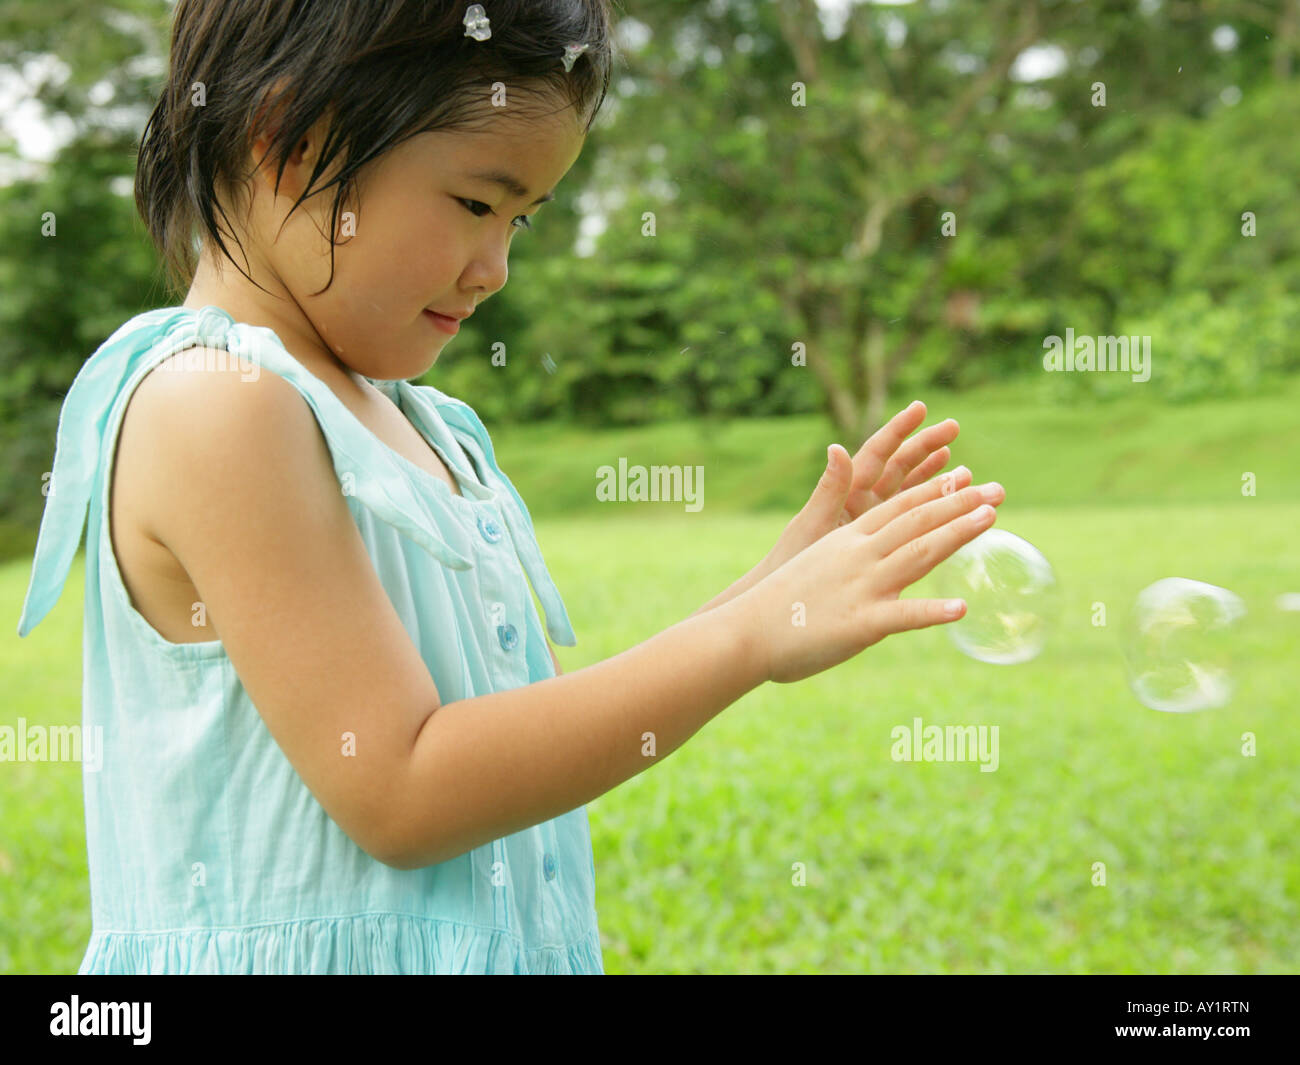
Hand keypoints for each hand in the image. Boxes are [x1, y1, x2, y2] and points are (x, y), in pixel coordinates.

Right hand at [739, 469, 1005, 683]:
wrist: (745, 631)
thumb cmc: (777, 600)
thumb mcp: (810, 555)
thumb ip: (839, 536)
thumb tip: (844, 503)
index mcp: (848, 540)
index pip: (900, 507)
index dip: (936, 491)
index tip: (966, 478)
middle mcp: (859, 555)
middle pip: (918, 522)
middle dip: (960, 503)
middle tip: (998, 490)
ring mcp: (862, 587)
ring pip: (918, 554)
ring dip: (958, 535)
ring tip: (993, 520)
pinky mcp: (861, 624)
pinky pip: (903, 617)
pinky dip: (932, 613)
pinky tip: (962, 609)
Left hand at [756, 401, 959, 584]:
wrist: (787, 606)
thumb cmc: (792, 564)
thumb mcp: (812, 526)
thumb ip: (829, 490)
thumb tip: (836, 447)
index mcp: (845, 492)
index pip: (876, 453)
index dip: (897, 430)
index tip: (920, 408)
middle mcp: (862, 502)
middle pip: (899, 467)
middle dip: (926, 447)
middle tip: (953, 429)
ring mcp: (875, 523)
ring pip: (911, 493)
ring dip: (938, 479)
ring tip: (966, 471)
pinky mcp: (885, 546)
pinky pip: (914, 523)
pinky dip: (934, 513)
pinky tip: (957, 509)